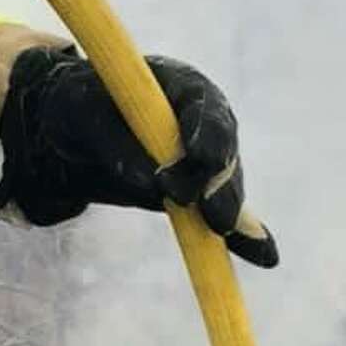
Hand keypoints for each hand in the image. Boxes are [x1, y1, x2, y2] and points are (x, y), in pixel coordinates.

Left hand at [0, 46, 277, 266]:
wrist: (79, 132)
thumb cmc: (82, 109)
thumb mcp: (88, 119)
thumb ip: (120, 146)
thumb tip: (154, 184)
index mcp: (181, 86)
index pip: (205, 107)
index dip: (209, 133)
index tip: (202, 158)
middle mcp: (203, 123)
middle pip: (224, 154)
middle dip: (220, 184)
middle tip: (213, 214)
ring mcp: (207, 162)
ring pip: (225, 189)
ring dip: (225, 213)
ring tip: (220, 232)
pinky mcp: (202, 196)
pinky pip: (225, 217)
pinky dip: (243, 239)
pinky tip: (266, 258)